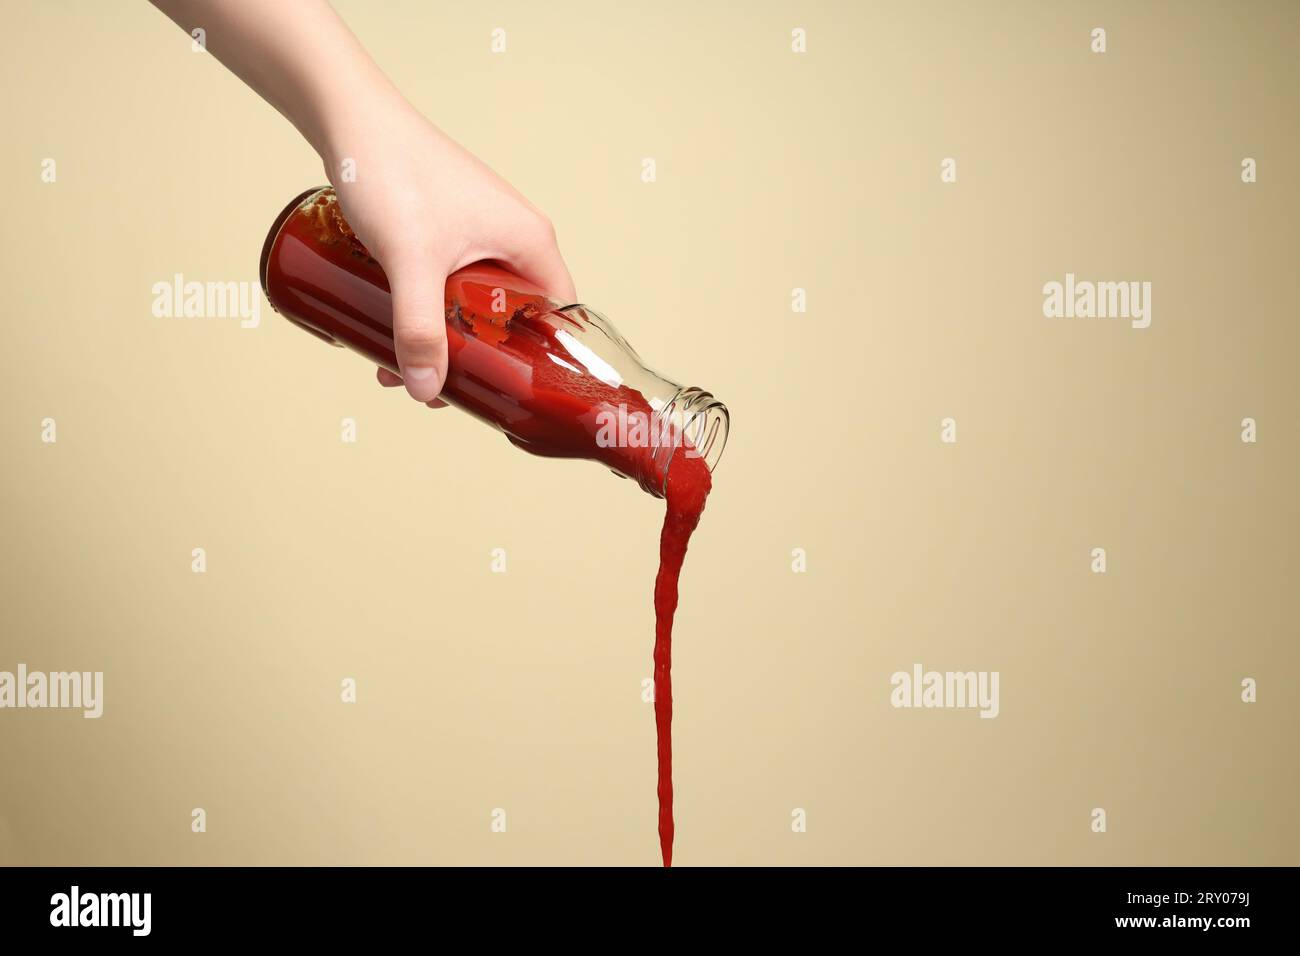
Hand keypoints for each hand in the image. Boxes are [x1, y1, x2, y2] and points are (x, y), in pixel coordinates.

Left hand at [322, 102, 575, 405]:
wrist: (349, 118)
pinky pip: (450, 282)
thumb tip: (426, 389)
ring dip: (444, 337)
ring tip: (403, 364)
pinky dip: (429, 309)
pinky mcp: (447, 227)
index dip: (539, 357)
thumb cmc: (394, 171)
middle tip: (442, 386)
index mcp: (529, 241)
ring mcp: (479, 230)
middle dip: (477, 355)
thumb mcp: (410, 261)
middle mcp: (513, 235)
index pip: (558, 315)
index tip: (505, 390)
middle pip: (513, 315)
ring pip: (475, 301)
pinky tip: (393, 327)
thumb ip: (419, 328)